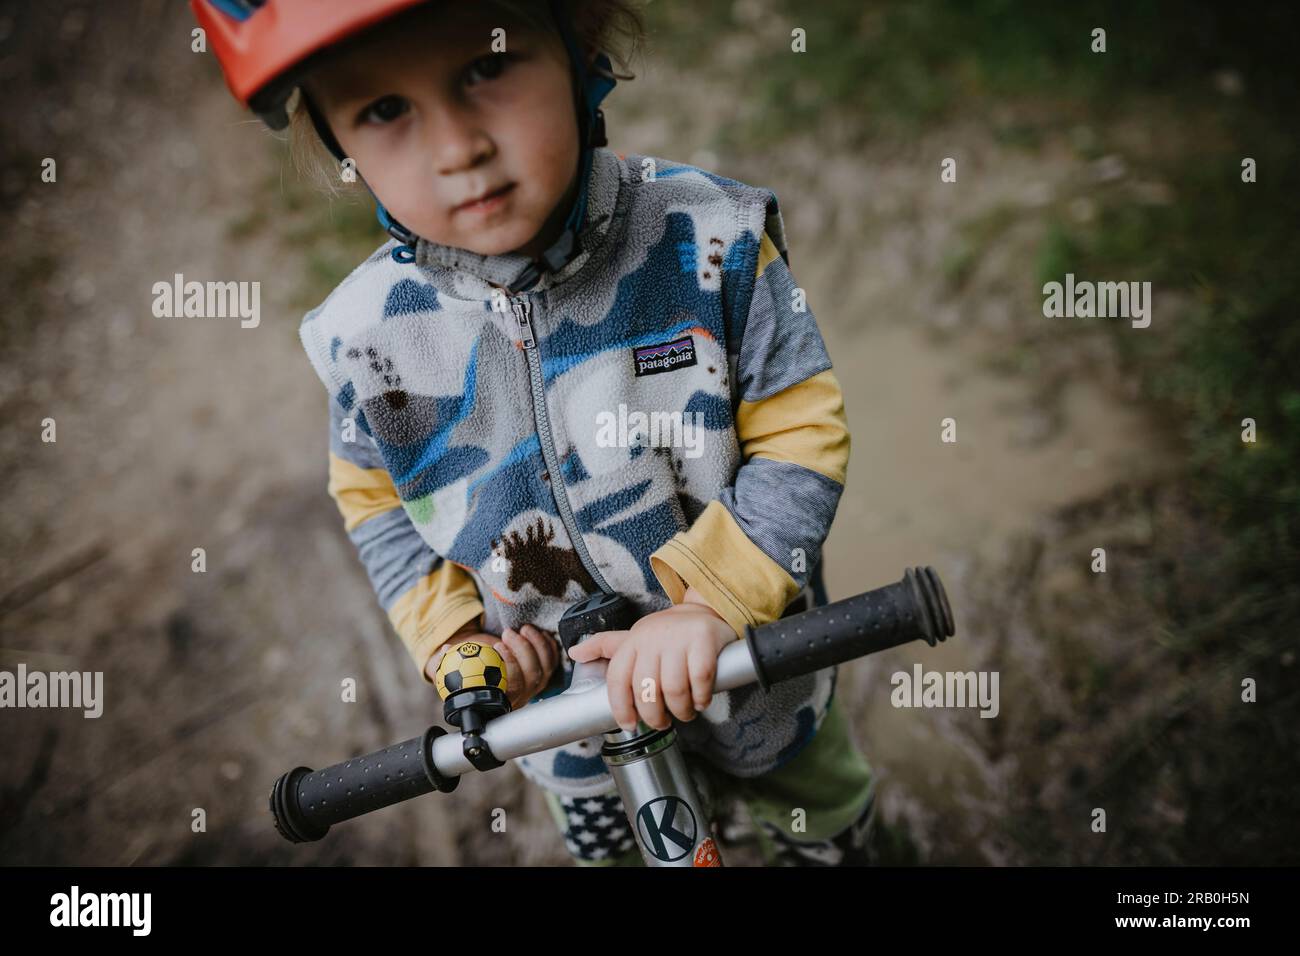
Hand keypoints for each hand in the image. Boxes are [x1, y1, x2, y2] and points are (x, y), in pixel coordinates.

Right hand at [426, 622, 558, 710]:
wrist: (478, 665)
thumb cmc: (465, 667)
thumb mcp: (450, 666)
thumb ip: (444, 661)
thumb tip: (444, 650)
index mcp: (500, 700)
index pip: (513, 688)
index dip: (511, 667)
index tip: (498, 645)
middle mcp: (520, 696)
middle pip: (532, 676)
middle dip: (523, 651)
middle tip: (508, 633)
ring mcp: (534, 686)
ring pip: (544, 668)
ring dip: (536, 645)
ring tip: (521, 628)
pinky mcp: (543, 673)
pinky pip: (552, 660)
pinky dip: (547, 644)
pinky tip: (534, 632)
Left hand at [567, 588, 735, 731]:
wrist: (704, 611)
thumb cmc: (667, 633)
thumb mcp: (634, 637)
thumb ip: (606, 646)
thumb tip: (575, 653)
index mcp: (633, 641)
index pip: (617, 678)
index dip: (620, 707)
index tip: (630, 724)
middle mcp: (652, 638)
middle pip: (646, 690)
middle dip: (654, 716)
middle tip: (663, 722)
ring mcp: (679, 638)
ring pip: (674, 689)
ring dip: (681, 710)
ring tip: (686, 713)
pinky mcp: (704, 639)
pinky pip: (700, 679)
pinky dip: (701, 697)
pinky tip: (701, 700)